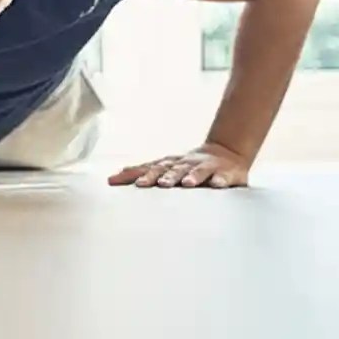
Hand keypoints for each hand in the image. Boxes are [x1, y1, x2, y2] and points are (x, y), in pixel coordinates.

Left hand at [108, 142, 249, 188]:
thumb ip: (142, 173)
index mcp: (170, 164)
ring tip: (187, 183)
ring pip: (198, 170)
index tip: (116, 181)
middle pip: (171, 169)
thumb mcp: (165, 168)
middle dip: (161, 176)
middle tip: (149, 184)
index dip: (134, 174)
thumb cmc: (188, 167)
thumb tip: (111, 179)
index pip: (149, 168)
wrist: (227, 153)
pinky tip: (216, 186)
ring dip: (192, 176)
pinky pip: (223, 177)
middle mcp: (186, 164)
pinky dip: (219, 180)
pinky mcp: (226, 174)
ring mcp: (206, 167)